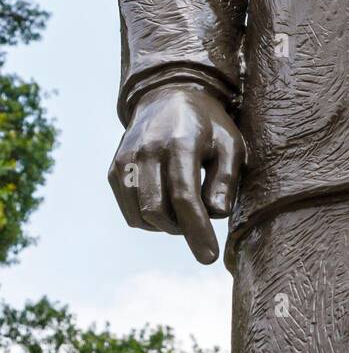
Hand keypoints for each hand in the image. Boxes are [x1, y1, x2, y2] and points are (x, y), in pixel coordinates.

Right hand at [108, 85, 244, 263]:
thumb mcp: (231, 144)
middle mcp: (146, 150)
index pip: (185, 197)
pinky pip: (130, 211)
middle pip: (158, 211)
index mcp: (180, 142)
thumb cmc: (207, 125)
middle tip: (200, 224)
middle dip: (182, 229)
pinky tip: (167, 204)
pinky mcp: (114, 169)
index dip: (197, 231)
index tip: (209, 257)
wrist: (168, 95)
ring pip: (140, 215)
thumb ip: (227, 179)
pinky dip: (149, 219)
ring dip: (166, 226)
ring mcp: (125, 159)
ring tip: (185, 210)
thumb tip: (216, 214)